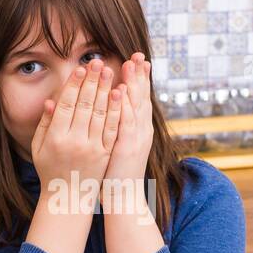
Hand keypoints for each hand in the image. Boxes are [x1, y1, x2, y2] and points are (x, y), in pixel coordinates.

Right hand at [31, 57, 122, 210]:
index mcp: (56, 138)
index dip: (74, 86)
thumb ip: (44, 124)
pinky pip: (112, 128)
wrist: (69, 197)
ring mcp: (92, 148)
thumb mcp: (38, 148)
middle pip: (85, 105)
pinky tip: (120, 94)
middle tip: (97, 62)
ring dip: (106, 90)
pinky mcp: (105, 153)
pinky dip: (117, 110)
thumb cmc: (50, 170)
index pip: (66, 105)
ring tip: (110, 71)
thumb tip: (51, 101)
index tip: (80, 69)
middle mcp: (75, 141)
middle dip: (92, 81)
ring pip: (101, 113)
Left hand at [104, 52, 152, 184]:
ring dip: (133, 83)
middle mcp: (141, 131)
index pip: (139, 99)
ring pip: (136, 106)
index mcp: (138, 130)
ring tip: (131, 63)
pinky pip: (126, 122)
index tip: (137, 60)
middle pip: (142, 97)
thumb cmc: (116, 174)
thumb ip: (114, 127)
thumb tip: (111, 110)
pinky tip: (121, 91)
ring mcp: (136, 138)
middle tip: (138, 54)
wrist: (124, 198)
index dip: (139, 79)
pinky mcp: (127, 147)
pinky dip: (124, 106)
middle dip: (140, 75)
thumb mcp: (118, 146)